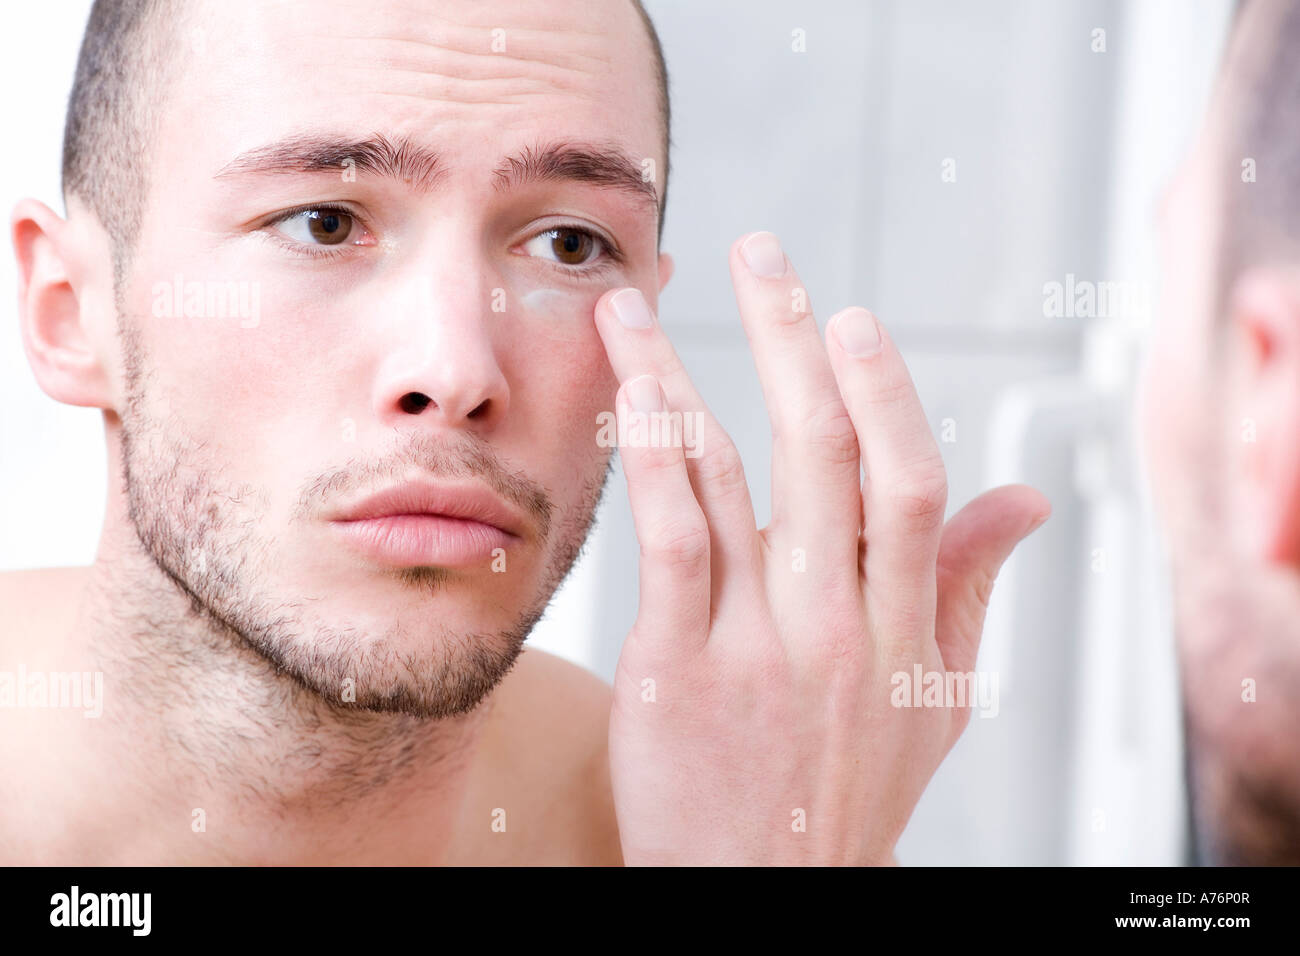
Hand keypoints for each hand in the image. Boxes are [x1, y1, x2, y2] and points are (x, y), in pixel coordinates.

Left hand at [595, 232, 1049, 865]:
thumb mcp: (937, 702)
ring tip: (638, 306)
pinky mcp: (680, 667)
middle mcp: (839, 623)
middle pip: (825, 450)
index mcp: (904, 624)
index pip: (911, 480)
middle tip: (760, 253)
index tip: (854, 318)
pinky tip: (627, 398)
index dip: (885, 389)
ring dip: (678, 375)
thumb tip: (1026, 497)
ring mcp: (759, 644)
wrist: (767, 896)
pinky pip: (670, 542)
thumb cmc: (842, 794)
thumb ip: (971, 590)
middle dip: (792, 337)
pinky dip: (651, 461)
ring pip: (727, 476)